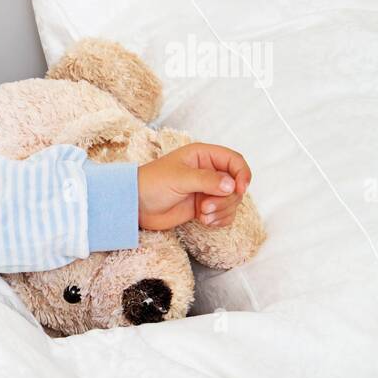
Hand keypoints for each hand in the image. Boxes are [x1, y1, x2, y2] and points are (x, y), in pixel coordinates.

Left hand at [136, 143, 251, 230]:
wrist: (134, 205)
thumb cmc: (151, 184)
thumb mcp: (179, 178)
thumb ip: (207, 180)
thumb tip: (231, 185)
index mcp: (203, 156)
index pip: (235, 161)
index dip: (242, 174)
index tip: (239, 189)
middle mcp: (208, 172)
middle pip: (236, 185)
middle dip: (226, 199)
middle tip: (206, 207)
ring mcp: (206, 190)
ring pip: (231, 201)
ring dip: (222, 211)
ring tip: (203, 215)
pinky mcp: (203, 207)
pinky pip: (224, 214)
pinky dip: (220, 219)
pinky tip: (206, 221)